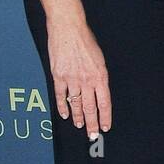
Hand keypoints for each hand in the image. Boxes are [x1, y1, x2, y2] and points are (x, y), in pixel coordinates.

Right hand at [47, 16, 110, 139]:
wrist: (68, 28)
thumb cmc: (86, 40)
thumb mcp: (100, 59)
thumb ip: (99, 76)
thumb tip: (99, 91)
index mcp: (100, 76)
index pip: (104, 103)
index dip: (105, 117)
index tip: (105, 127)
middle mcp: (87, 80)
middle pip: (90, 107)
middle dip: (92, 123)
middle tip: (92, 135)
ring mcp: (71, 79)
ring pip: (76, 104)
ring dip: (78, 118)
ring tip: (80, 127)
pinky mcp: (58, 76)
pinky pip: (60, 95)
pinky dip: (63, 107)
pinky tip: (65, 115)